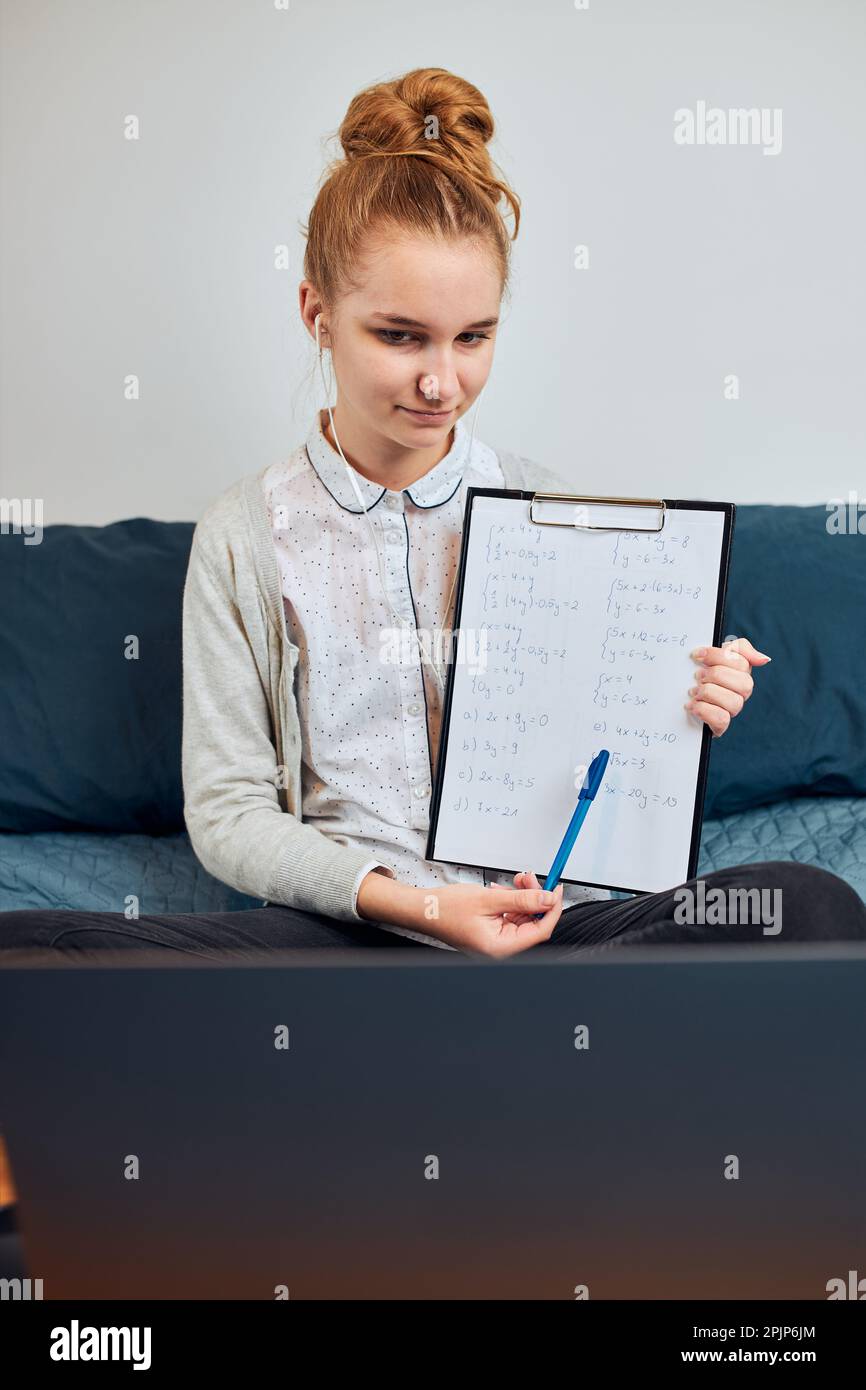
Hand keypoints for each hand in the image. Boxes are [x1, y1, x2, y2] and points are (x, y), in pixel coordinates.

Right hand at [417, 879, 564, 956]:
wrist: (424, 910)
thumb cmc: (446, 909)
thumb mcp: (489, 898)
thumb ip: (521, 899)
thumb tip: (547, 899)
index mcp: (500, 946)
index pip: (540, 930)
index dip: (551, 909)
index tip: (555, 890)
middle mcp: (500, 947)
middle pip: (532, 923)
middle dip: (534, 897)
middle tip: (529, 877)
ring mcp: (496, 940)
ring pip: (522, 917)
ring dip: (522, 897)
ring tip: (516, 880)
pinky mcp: (492, 932)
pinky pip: (511, 917)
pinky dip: (511, 901)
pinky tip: (503, 890)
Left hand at [684, 636, 770, 737]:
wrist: (682, 701)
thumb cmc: (703, 675)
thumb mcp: (717, 655)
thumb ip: (740, 648)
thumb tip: (764, 659)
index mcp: (742, 672)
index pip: (742, 662)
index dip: (718, 656)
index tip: (697, 655)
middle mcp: (741, 692)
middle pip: (744, 684)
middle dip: (716, 675)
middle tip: (698, 675)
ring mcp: (732, 710)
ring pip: (734, 703)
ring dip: (709, 693)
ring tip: (694, 691)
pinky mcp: (720, 726)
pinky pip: (722, 719)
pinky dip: (704, 710)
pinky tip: (692, 705)